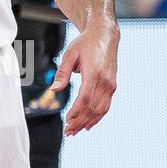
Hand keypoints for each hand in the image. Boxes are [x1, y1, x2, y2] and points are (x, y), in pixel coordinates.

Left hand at [52, 22, 117, 136]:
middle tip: (68, 131)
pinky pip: (105, 106)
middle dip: (80, 121)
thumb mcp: (69, 54)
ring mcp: (111, 85)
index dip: (76, 112)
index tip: (67, 121)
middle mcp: (106, 82)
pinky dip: (97, 116)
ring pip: (101, 110)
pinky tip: (88, 124)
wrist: (105, 35)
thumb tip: (54, 89)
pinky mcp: (112, 86)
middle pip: (93, 108)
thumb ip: (62, 72)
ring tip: (76, 131)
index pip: (85, 98)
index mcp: (95, 73)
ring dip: (88, 122)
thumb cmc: (86, 43)